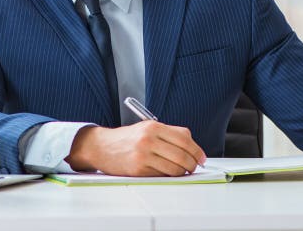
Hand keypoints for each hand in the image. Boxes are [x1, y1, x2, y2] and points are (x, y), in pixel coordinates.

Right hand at [65, 121, 206, 176]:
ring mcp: (143, 155)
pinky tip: (166, 173)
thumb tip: (192, 146)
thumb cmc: (126, 138)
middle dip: (192, 164)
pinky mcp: (138, 169)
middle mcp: (148, 139)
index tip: (201, 157)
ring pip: (174, 168)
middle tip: (193, 167)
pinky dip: (168, 176)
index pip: (185, 138)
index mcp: (153, 126)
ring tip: (181, 171)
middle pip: (182, 154)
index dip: (197, 150)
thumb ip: (169, 134)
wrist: (102, 146)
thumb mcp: (147, 128)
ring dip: (182, 173)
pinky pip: (162, 176)